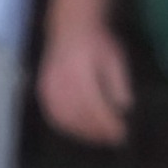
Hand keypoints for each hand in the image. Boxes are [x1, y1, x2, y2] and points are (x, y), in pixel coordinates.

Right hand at [37, 18, 134, 145]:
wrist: (71, 29)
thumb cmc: (97, 43)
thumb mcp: (115, 58)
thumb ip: (119, 82)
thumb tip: (124, 107)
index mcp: (80, 71)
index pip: (95, 105)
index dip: (108, 122)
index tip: (123, 132)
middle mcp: (61, 81)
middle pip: (80, 116)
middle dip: (98, 131)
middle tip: (115, 139)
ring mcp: (49, 88)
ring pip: (65, 119)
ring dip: (83, 133)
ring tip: (100, 138)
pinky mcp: (43, 92)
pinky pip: (53, 116)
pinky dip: (67, 128)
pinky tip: (80, 132)